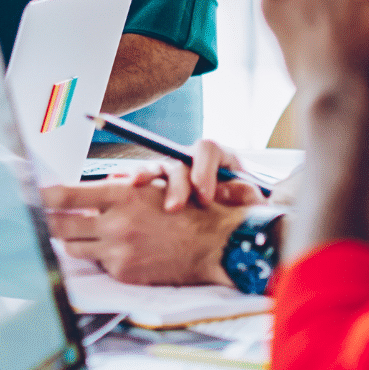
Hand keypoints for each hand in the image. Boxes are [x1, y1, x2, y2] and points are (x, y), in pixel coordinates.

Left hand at [43, 179, 246, 286]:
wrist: (214, 244)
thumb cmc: (184, 209)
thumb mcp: (150, 189)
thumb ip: (113, 191)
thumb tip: (81, 193)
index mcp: (121, 196)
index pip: (66, 196)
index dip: (42, 196)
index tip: (28, 193)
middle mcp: (115, 224)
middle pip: (60, 225)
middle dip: (45, 220)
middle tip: (34, 215)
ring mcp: (117, 252)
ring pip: (73, 246)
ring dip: (69, 238)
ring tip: (65, 231)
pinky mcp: (123, 273)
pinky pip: (97, 263)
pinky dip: (97, 255)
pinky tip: (103, 248)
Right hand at [125, 140, 265, 211]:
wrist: (238, 219)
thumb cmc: (246, 204)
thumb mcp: (253, 198)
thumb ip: (246, 193)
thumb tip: (230, 192)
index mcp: (216, 158)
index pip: (206, 150)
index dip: (203, 170)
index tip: (205, 196)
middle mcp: (190, 163)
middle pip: (177, 162)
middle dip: (174, 184)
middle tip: (174, 207)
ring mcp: (171, 176)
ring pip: (155, 169)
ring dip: (145, 177)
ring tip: (135, 186)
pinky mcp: (157, 191)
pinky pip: (139, 182)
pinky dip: (126, 182)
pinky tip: (115, 184)